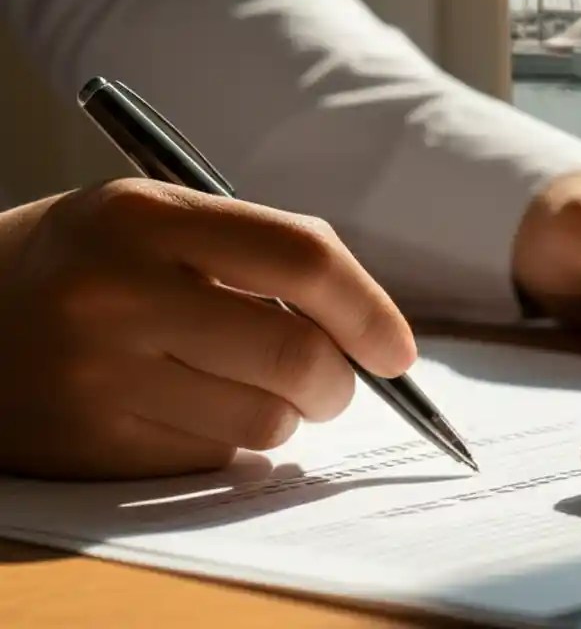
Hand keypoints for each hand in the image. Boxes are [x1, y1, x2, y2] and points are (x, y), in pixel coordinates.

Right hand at [0, 179, 414, 478]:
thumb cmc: (90, 264)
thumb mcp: (157, 221)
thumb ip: (260, 257)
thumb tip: (371, 331)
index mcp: (146, 215)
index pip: (303, 258)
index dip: (370, 309)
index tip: (397, 350)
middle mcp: (118, 292)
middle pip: (298, 355)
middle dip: (341, 381)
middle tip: (334, 384)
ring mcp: (97, 374)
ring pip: (266, 420)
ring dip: (283, 414)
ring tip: (243, 388)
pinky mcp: (88, 446)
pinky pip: (214, 459)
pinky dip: (227, 442)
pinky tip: (183, 410)